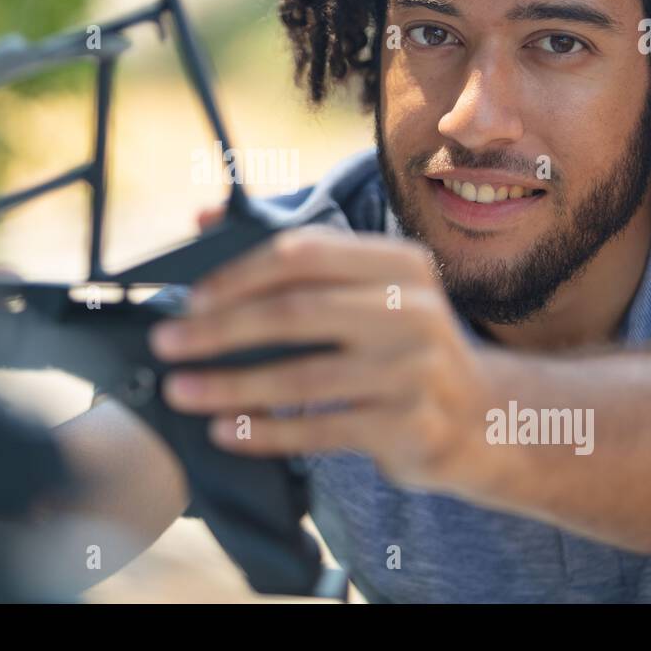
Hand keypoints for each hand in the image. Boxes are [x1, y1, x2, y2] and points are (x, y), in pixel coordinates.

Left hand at [149, 226, 494, 494]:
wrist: (484, 418)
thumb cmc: (402, 344)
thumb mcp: (372, 290)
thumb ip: (298, 259)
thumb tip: (204, 217)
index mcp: (399, 263)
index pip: (304, 255)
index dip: (239, 273)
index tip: (189, 296)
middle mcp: (413, 310)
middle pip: (295, 313)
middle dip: (219, 329)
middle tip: (166, 342)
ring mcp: (415, 371)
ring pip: (302, 378)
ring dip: (229, 385)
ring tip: (179, 391)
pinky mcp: (410, 426)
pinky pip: (320, 428)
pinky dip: (264, 432)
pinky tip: (222, 432)